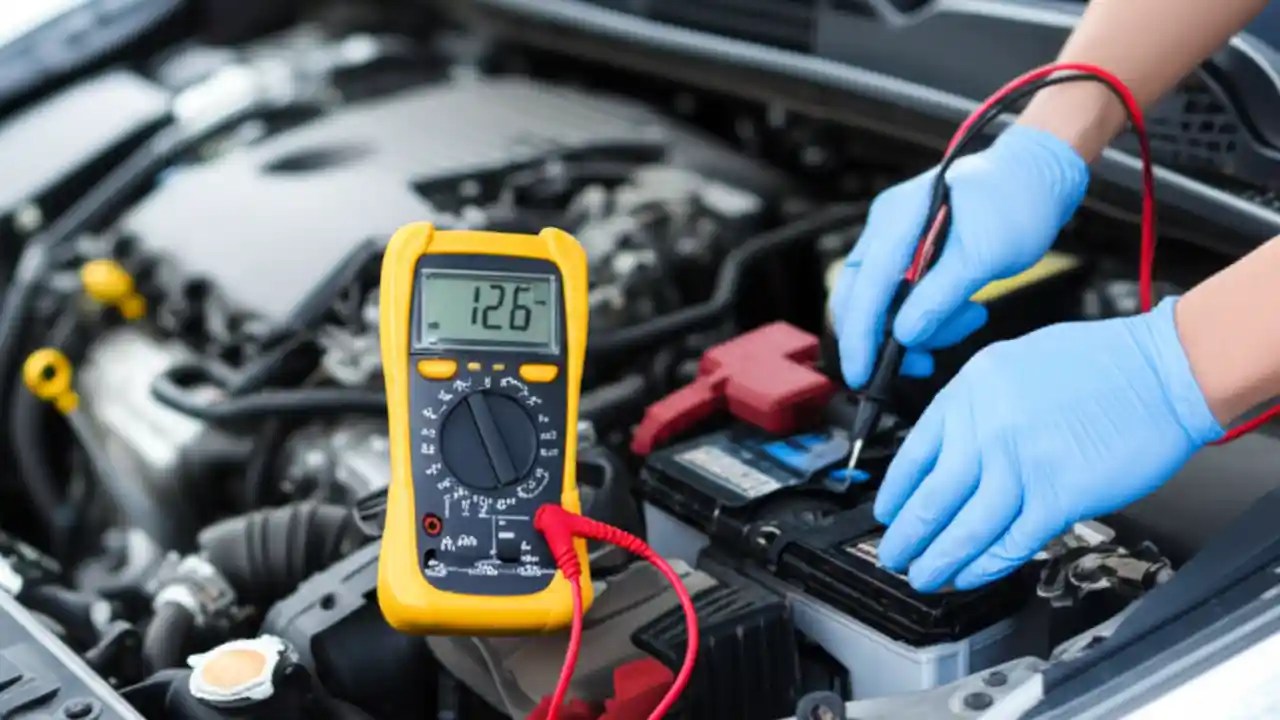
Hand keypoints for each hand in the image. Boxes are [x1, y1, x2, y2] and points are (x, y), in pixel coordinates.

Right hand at [830, 124, 1089, 385]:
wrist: (1040, 177)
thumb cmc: (1017, 202)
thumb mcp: (984, 257)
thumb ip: (940, 298)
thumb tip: (904, 336)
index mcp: (898, 219)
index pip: (866, 287)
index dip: (861, 336)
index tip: (862, 375)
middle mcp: (886, 227)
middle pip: (862, 298)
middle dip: (887, 338)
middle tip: (922, 363)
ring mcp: (895, 239)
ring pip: (884, 303)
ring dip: (920, 326)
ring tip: (968, 319)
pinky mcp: (910, 252)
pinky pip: (903, 295)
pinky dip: (928, 314)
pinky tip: (963, 310)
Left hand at [873, 299, 1222, 591]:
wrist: (1163, 371)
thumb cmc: (1101, 362)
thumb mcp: (1012, 363)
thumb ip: (977, 407)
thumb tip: (950, 450)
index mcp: (969, 392)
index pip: (914, 455)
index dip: (896, 494)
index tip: (888, 514)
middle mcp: (986, 429)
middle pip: (932, 499)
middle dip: (907, 537)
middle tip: (895, 556)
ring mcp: (1020, 465)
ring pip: (965, 528)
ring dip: (939, 560)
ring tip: (925, 575)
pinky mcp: (1059, 496)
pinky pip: (1010, 542)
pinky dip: (986, 564)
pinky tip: (971, 574)